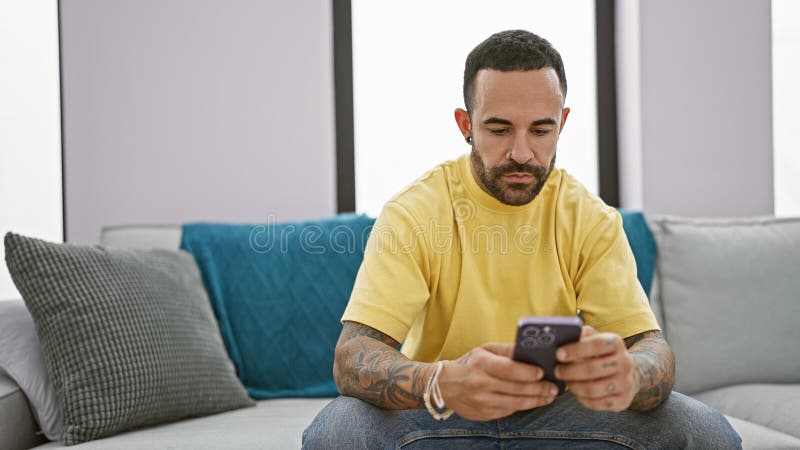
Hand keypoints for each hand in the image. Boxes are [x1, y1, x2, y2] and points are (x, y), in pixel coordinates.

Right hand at [437, 343, 559, 420]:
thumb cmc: (470, 364)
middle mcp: (481, 383)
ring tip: (549, 396)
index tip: (542, 372)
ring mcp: (482, 401)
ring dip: (536, 400)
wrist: (444, 386)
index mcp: (481, 364)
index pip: (509, 369)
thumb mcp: (484, 350)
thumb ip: (507, 350)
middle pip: (516, 388)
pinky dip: (524, 406)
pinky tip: (534, 401)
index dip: (527, 372)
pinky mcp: (485, 414)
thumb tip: (530, 351)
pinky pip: (509, 411)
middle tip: (554, 387)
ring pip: (516, 403)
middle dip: (539, 389)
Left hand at [554, 326, 639, 411]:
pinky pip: (598, 403)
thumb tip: (561, 337)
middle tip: (557, 371)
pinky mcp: (623, 401)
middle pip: (593, 369)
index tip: (558, 354)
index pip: (597, 344)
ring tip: (566, 382)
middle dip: (570, 371)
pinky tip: (577, 392)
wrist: (626, 373)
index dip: (576, 349)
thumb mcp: (594, 339)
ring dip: (574, 386)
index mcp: (616, 343)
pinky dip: (583, 399)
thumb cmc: (601, 354)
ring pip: (593, 389)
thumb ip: (580, 336)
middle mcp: (624, 362)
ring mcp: (626, 383)